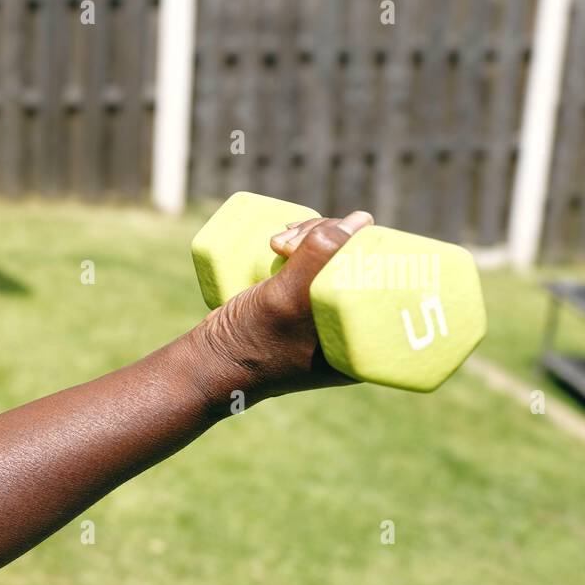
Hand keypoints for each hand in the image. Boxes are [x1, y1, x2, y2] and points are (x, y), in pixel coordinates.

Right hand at [196, 211, 374, 401]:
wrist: (207, 365)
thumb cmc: (247, 342)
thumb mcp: (286, 300)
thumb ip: (321, 259)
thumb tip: (361, 219)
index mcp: (361, 343)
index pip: (377, 275)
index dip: (353, 243)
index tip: (319, 236)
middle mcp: (349, 331)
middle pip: (355, 263)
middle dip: (324, 237)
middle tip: (282, 241)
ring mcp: (324, 319)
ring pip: (333, 260)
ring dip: (308, 238)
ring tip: (275, 242)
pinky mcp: (301, 309)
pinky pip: (314, 269)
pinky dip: (302, 248)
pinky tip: (286, 241)